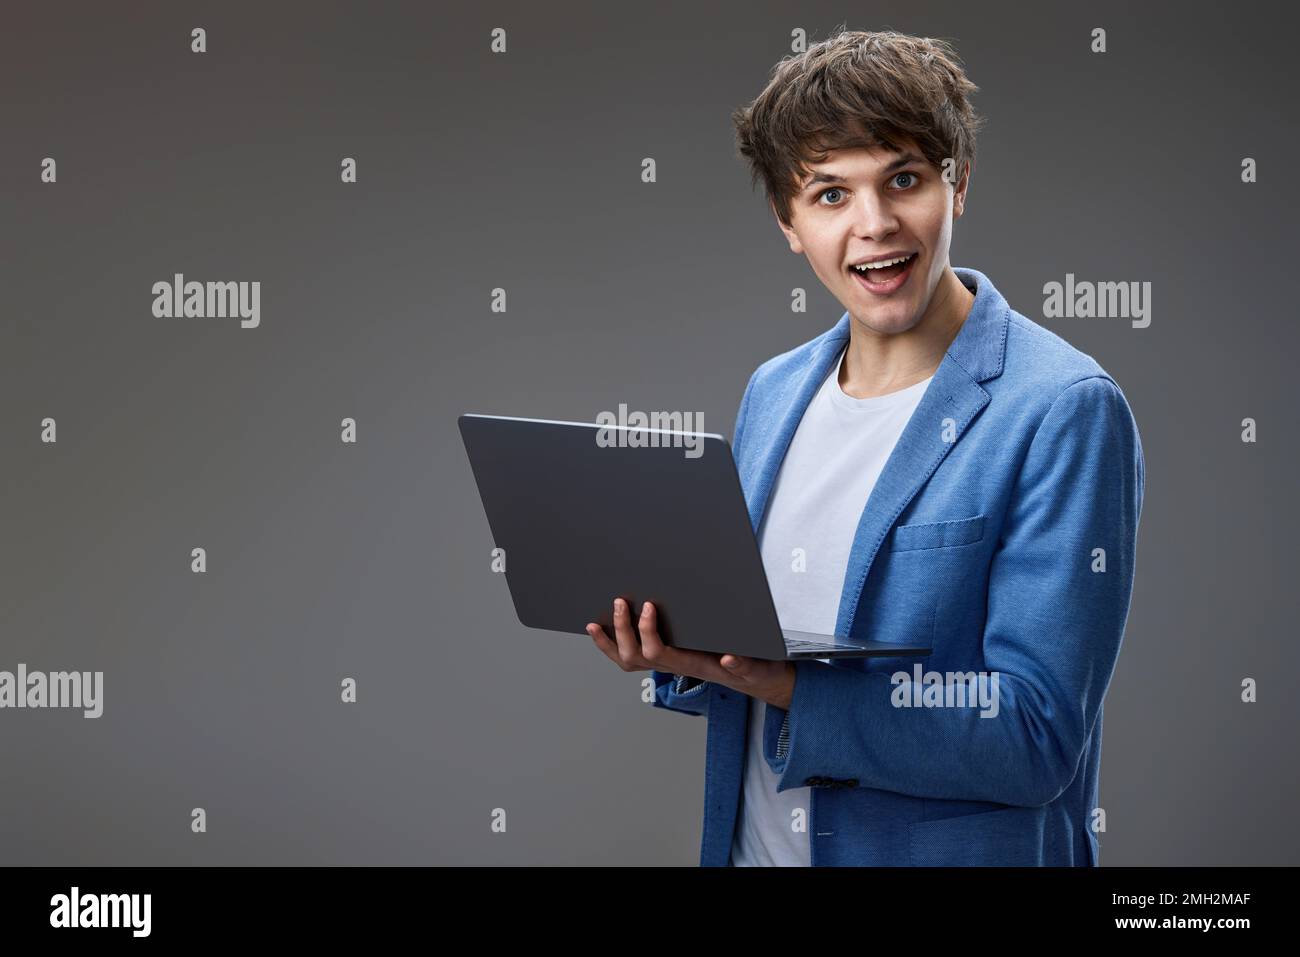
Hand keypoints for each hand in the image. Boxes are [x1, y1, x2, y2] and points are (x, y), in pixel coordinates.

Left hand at [587, 598, 796, 710]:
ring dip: (610, 643)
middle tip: (620, 602)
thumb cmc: (756, 669)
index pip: (660, 652)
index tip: (649, 607)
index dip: (647, 632)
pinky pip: (634, 657)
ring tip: (594, 623)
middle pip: (636, 657)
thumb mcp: (757, 667)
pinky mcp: (669, 657)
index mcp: (693, 665)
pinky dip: (614, 646)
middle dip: (622, 631)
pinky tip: (605, 629)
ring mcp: (669, 664)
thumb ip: (745, 664)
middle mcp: (676, 666)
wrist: (758, 679)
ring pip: (630, 661)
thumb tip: (730, 659)